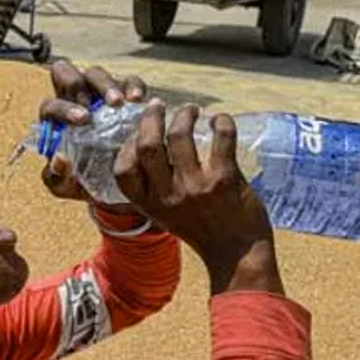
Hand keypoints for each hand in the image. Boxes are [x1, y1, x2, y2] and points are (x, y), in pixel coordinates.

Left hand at [38, 60, 145, 212]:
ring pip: (96, 74)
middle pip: (66, 74)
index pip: (50, 105)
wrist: (116, 186)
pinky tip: (138, 101)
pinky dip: (133, 87)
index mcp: (56, 121)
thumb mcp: (66, 187)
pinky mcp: (126, 95)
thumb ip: (55, 177)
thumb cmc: (84, 181)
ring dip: (107, 85)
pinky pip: (129, 81)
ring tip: (120, 104)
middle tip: (96, 107)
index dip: (63, 108)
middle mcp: (74, 101)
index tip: (82, 120)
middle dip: (79, 85)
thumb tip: (59, 159)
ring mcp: (99, 95)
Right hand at [114, 100, 283, 295]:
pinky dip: (221, 121)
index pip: (122, 170)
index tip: (139, 133)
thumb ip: (155, 188)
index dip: (127, 145)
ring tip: (191, 110)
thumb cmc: (202, 230)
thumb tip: (149, 145)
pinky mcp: (224, 180)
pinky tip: (220, 121)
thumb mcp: (166, 215)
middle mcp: (168, 196)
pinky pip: (220, 137)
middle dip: (151, 117)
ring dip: (185, 114)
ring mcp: (195, 187)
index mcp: (150, 205)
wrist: (236, 253)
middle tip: (158, 106)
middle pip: (147, 144)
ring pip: (179, 134)